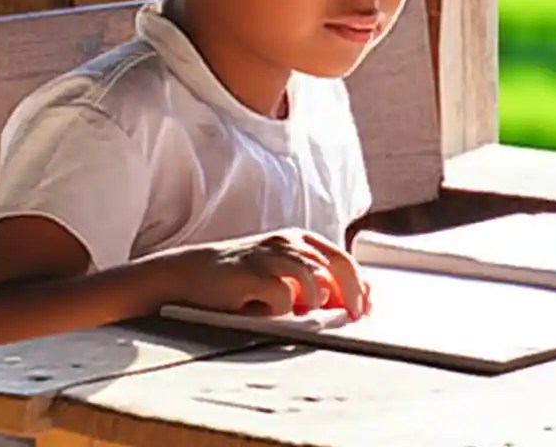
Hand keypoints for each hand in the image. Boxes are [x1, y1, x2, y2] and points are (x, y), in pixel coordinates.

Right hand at [155, 229, 368, 318]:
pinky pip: (284, 295)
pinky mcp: (252, 271)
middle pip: (337, 264)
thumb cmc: (239, 278)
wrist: (189, 273)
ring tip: (304, 310)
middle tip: (354, 316)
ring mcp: (270, 253)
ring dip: (317, 300)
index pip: (342, 259)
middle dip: (352, 292)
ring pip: (315, 277)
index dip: (359, 284)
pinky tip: (268, 308)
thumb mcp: (281, 276)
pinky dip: (282, 307)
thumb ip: (314, 284)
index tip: (366, 307)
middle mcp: (289, 241)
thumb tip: (353, 302)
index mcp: (300, 239)